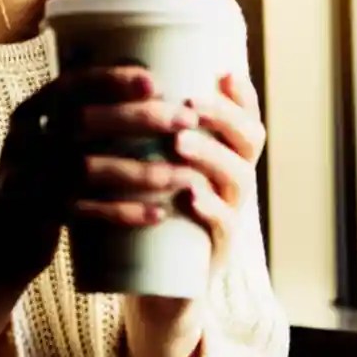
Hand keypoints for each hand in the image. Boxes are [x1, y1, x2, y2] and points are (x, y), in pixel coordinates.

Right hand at [0, 65, 203, 286]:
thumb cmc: (47, 186)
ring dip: (142, 171)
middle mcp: (22, 141)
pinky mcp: (32, 218)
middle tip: (187, 120)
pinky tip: (158, 214)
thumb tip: (154, 91)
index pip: (70, 84)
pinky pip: (83, 212)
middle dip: (140, 118)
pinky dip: (124, 212)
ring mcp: (24, 179)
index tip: (156, 81)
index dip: (111, 79)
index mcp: (29, 114)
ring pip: (87, 169)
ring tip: (186, 175)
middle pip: (83, 121)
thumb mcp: (53, 147)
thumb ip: (86, 120)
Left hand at [124, 71, 266, 356]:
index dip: (241, 95)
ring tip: (181, 144)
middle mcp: (234, 182)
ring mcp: (230, 216)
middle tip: (189, 105)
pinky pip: (224, 227)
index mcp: (223, 156)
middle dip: (223, 117)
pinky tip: (191, 198)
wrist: (153, 286)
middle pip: (249, 141)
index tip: (224, 70)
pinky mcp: (216, 252)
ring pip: (239, 179)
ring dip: (212, 157)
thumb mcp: (151, 168)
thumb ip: (143, 133)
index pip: (244, 118)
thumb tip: (107, 74)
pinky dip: (210, 210)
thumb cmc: (149, 213)